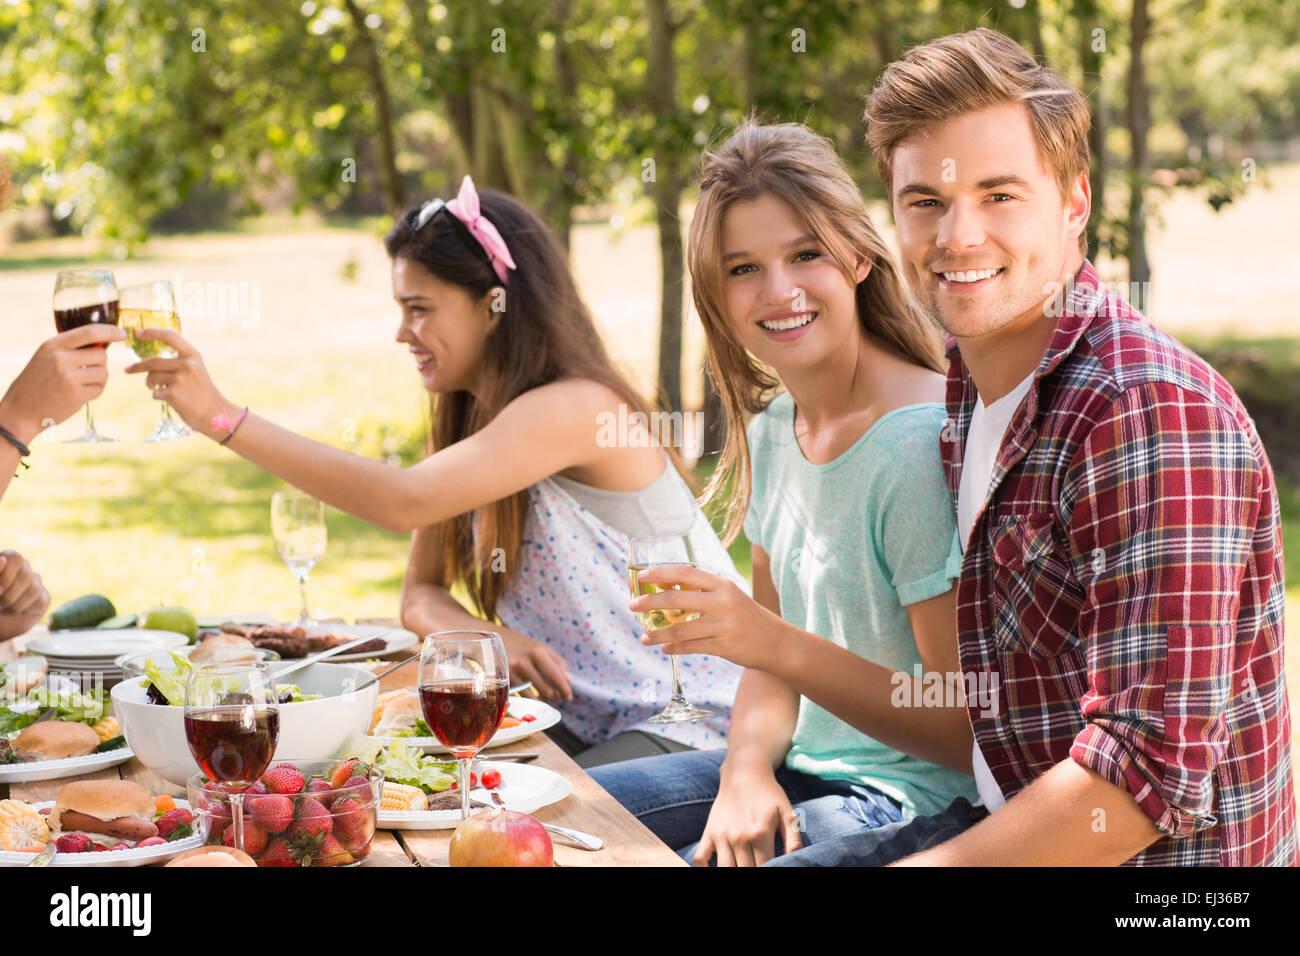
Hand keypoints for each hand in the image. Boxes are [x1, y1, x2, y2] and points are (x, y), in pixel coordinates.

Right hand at [0, 325, 125, 441]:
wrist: (21, 409)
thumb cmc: (38, 381)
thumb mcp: (47, 356)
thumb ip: (70, 347)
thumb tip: (103, 341)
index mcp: (53, 345)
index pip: (89, 332)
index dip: (110, 331)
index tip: (122, 334)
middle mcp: (60, 358)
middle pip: (101, 355)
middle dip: (99, 364)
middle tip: (85, 372)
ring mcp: (68, 377)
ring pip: (103, 373)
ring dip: (98, 379)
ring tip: (80, 384)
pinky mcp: (76, 395)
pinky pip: (99, 389)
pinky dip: (94, 392)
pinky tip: (78, 395)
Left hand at [0, 551, 49, 639]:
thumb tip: (3, 560)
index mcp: (8, 560)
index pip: (16, 559)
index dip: (7, 576)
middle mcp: (24, 568)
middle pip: (26, 576)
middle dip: (9, 595)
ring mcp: (36, 583)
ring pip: (34, 589)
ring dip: (15, 604)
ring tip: (5, 609)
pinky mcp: (43, 597)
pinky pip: (41, 600)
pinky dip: (25, 609)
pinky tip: (16, 611)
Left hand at [123, 329, 233, 439]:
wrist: (215, 413)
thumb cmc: (202, 393)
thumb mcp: (195, 371)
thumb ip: (177, 363)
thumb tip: (147, 364)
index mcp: (193, 355)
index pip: (170, 336)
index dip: (152, 333)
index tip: (138, 333)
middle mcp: (187, 364)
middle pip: (153, 362)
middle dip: (137, 367)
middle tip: (127, 370)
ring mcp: (180, 379)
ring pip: (151, 377)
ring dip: (150, 384)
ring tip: (158, 389)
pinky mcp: (173, 393)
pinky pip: (154, 392)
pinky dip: (158, 396)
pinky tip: (171, 400)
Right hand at [499, 629, 572, 702]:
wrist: (490, 640)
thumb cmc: (520, 646)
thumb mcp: (539, 647)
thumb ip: (556, 662)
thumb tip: (568, 680)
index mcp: (538, 651)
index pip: (555, 675)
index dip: (564, 689)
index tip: (569, 697)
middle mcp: (525, 661)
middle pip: (546, 689)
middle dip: (554, 697)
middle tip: (557, 698)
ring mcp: (512, 672)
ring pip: (533, 696)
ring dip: (542, 699)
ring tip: (546, 698)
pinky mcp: (502, 681)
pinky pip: (521, 695)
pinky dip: (529, 698)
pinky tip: (533, 696)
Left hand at [631, 565, 789, 671]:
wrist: (777, 643)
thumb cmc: (748, 618)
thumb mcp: (730, 597)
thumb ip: (705, 593)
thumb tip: (667, 592)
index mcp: (722, 585)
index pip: (686, 573)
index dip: (661, 573)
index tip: (643, 576)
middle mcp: (722, 602)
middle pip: (677, 599)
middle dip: (650, 602)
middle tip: (632, 605)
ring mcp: (723, 625)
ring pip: (680, 629)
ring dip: (657, 634)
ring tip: (644, 637)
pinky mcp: (723, 647)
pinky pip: (691, 647)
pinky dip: (674, 649)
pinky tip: (664, 649)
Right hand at [694, 757, 802, 865]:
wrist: (744, 772)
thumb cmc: (769, 794)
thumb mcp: (787, 813)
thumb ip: (794, 839)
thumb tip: (796, 860)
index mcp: (760, 834)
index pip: (764, 868)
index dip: (769, 872)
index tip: (771, 868)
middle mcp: (738, 837)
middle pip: (745, 871)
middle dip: (753, 873)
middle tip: (757, 866)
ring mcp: (721, 836)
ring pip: (724, 870)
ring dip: (733, 873)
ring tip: (742, 866)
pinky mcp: (709, 832)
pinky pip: (700, 858)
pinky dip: (704, 868)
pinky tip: (716, 868)